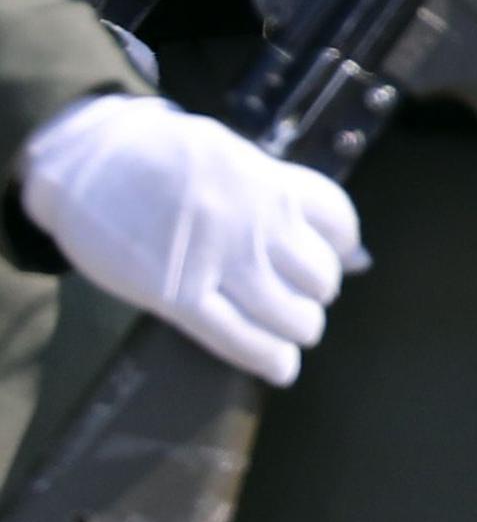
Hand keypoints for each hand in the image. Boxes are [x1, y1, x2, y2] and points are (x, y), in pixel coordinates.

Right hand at [20, 93, 361, 384]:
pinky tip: (281, 367)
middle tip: (299, 295)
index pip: (338, 221)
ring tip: (290, 329)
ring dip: (298, 328)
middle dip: (315, 292)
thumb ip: (282, 194)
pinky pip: (237, 338)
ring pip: (287, 314)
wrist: (87, 158)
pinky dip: (267, 358)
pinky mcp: (175, 295)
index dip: (342, 246)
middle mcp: (254, 223)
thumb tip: (344, 246)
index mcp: (269, 181)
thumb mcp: (231, 156)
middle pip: (318, 276)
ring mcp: (216, 261)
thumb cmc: (160, 155)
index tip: (337, 256)